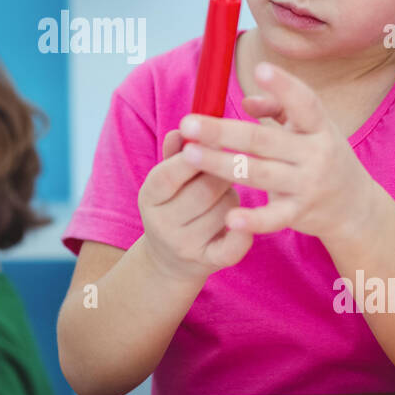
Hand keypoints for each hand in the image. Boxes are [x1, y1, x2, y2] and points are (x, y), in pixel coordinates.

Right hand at [137, 128, 255, 281]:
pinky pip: (233, 245)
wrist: (169, 260)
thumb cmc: (173, 206)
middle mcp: (164, 225)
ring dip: (233, 196)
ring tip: (223, 196)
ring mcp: (186, 246)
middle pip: (206, 189)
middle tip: (225, 168)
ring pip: (227, 209)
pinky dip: (243, 231)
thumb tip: (181, 131)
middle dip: (221, 173)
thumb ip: (175, 154)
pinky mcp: (208, 263)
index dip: (194, 154)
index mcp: (149, 198)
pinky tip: (245, 220)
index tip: (211, 138)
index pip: (170, 173)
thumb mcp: (166, 181)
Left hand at [178, 60, 379, 241]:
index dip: (285, 86)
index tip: (259, 69)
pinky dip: (253, 220)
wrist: (355, 207)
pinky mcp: (300, 214)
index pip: (305, 103)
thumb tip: (245, 102)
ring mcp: (308, 186)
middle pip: (263, 141)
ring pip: (258, 173)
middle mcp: (316, 155)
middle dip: (223, 131)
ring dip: (220, 164)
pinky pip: (273, 218)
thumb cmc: (323, 156)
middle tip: (188, 123)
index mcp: (319, 128)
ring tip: (189, 154)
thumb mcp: (309, 128)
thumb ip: (279, 108)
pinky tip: (229, 217)